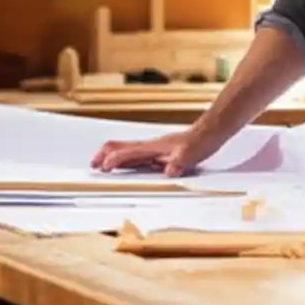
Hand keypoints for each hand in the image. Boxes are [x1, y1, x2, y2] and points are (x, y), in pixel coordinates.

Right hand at [90, 128, 225, 177]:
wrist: (210, 132)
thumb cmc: (201, 142)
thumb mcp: (191, 155)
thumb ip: (179, 163)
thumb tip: (169, 172)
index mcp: (153, 147)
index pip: (125, 151)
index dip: (112, 160)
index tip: (102, 169)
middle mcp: (150, 146)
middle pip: (119, 147)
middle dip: (104, 156)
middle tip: (93, 167)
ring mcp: (154, 148)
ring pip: (126, 151)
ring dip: (113, 158)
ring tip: (104, 168)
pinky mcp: (160, 151)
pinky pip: (137, 155)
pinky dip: (126, 161)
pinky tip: (128, 168)